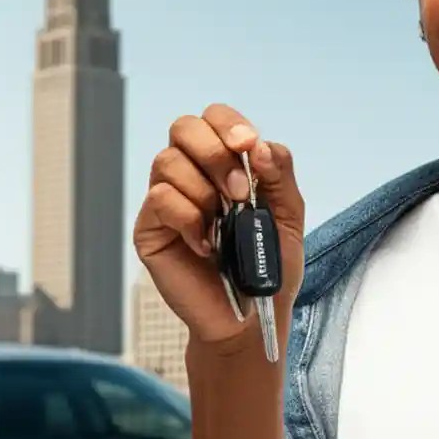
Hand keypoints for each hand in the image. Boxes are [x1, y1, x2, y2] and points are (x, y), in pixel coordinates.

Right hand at [133, 104, 305, 345]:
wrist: (248, 319)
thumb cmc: (267, 267)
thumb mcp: (288, 218)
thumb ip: (280, 176)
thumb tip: (259, 147)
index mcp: (225, 164)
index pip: (215, 119)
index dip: (229, 125)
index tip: (248, 148)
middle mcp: (192, 175)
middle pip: (184, 127)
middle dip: (213, 151)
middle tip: (238, 190)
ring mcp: (168, 201)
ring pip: (167, 160)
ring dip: (203, 188)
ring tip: (223, 222)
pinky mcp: (150, 228)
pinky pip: (159, 199)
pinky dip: (187, 218)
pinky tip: (205, 245)